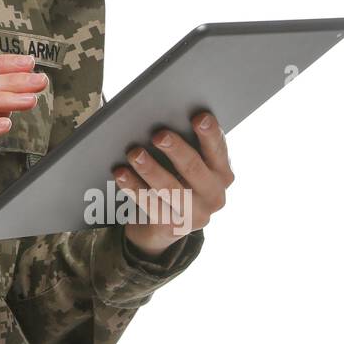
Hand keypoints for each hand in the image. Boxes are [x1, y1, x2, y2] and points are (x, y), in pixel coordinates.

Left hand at [112, 113, 234, 257]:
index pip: (218, 149)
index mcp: (222, 173)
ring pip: (170, 188)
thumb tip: (162, 117)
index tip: (199, 117)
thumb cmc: (177, 179)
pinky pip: (150, 204)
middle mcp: (214, 195)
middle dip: (176, 150)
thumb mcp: (188, 164)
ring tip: (134, 153)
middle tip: (158, 135)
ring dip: (150, 169)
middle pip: (194, 168)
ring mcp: (195, 214)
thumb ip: (186, 144)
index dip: (209, 133)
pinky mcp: (172, 226)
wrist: (167, 222)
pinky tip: (121, 174)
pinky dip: (133, 187)